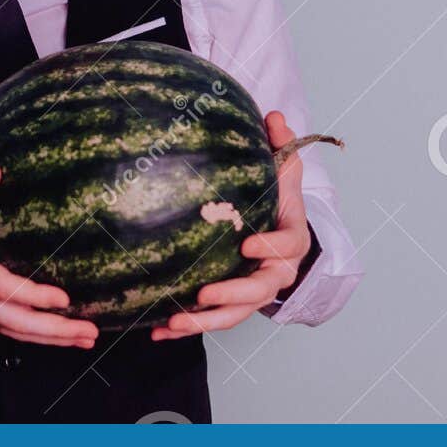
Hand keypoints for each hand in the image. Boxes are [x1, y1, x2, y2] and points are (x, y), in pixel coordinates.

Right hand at [0, 159, 98, 348]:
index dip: (30, 295)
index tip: (63, 298)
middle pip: (8, 319)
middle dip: (50, 329)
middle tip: (88, 332)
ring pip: (8, 327)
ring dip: (48, 336)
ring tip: (85, 337)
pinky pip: (5, 323)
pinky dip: (34, 331)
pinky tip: (60, 331)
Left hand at [152, 110, 312, 340]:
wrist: (280, 233)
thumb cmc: (277, 200)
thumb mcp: (283, 171)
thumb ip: (281, 146)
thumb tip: (274, 116)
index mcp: (290, 239)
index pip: (288, 245)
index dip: (271, 247)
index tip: (247, 245)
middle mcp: (275, 272)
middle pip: (260, 291)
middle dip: (233, 295)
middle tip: (204, 292)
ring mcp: (253, 292)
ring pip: (234, 314)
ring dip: (205, 321)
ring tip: (175, 321)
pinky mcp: (232, 305)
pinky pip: (211, 321)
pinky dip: (186, 327)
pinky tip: (156, 330)